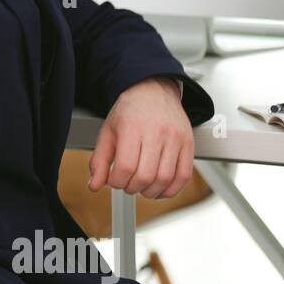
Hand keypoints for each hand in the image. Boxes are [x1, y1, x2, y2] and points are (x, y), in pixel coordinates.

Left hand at [88, 76, 193, 198]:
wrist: (153, 91)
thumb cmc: (129, 112)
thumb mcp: (107, 132)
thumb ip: (99, 160)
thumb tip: (95, 185)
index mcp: (132, 127)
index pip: (125, 167)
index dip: (117, 181)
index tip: (114, 180)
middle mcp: (156, 132)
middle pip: (145, 176)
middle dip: (132, 188)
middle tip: (127, 184)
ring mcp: (175, 138)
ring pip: (165, 178)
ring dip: (151, 191)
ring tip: (142, 187)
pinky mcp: (188, 143)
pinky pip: (184, 175)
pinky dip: (172, 189)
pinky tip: (161, 189)